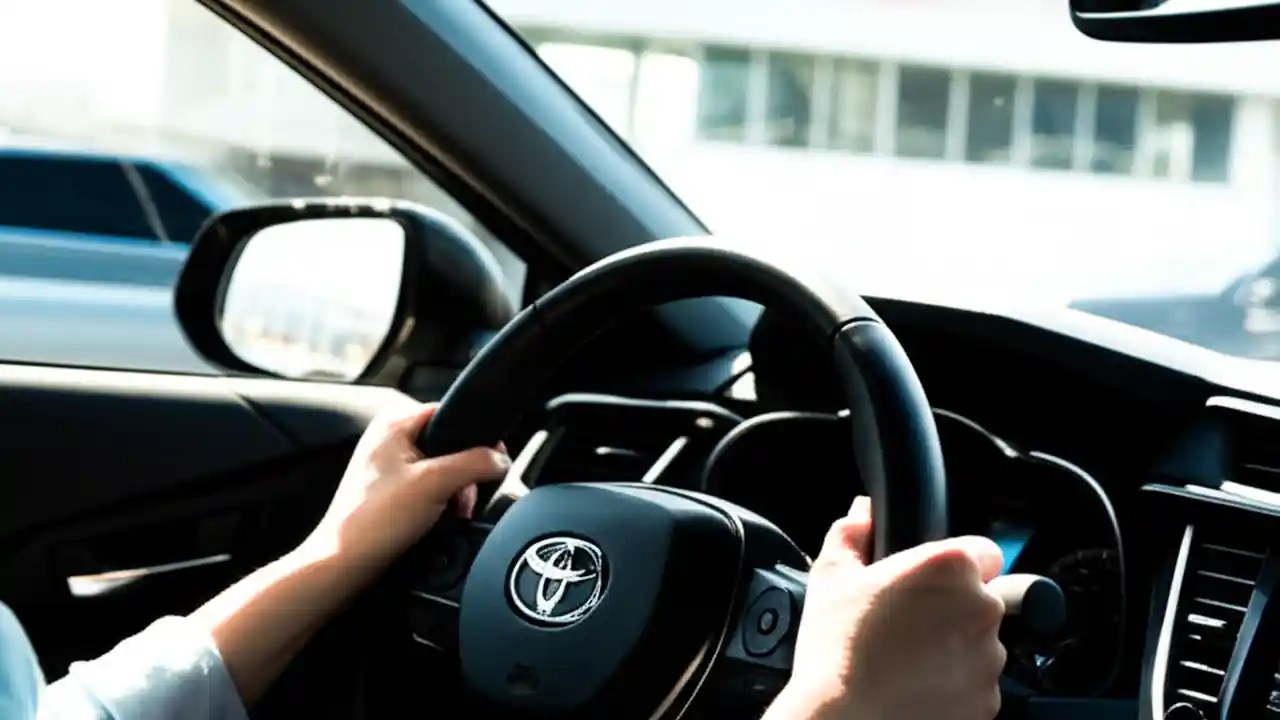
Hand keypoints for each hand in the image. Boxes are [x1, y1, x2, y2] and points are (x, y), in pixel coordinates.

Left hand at [191, 402, 509, 705]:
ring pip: (441, 467)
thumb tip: (501, 459)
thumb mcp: (436, 483)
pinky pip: (429, 486)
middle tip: (465, 495)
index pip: (449, 412)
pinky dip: (442, 500)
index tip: (491, 459)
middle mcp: (388, 439)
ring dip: (456, 489)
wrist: (345, 563)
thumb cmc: (375, 520)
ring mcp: (388, 467)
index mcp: (393, 423)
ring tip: (453, 510)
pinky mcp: (390, 492)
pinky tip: (441, 517)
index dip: (475, 435)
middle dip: (466, 471)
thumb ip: (475, 463)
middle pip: (449, 442)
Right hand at [768, 496, 1005, 719]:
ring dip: (955, 649)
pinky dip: (954, 686)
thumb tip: (863, 514)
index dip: (956, 565)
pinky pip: (976, 685)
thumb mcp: (831, 576)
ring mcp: (989, 660)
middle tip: (908, 624)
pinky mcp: (989, 703)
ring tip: (907, 660)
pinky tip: (915, 686)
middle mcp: (981, 609)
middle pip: (982, 599)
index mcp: (949, 567)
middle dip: (953, 609)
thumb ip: (851, 534)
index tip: (932, 582)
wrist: (844, 719)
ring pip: (980, 645)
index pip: (984, 550)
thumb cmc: (836, 648)